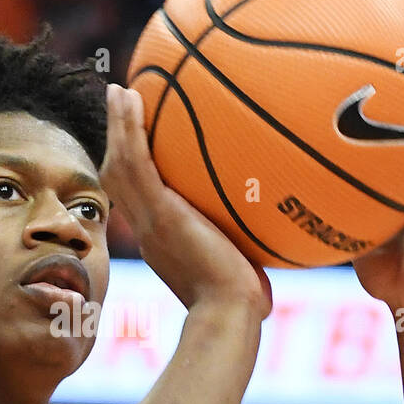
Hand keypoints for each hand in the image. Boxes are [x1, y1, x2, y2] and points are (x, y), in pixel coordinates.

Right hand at [101, 84, 272, 319]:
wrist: (229, 313)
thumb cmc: (241, 303)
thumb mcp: (242, 267)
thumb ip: (250, 244)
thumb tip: (286, 232)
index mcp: (161, 239)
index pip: (140, 199)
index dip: (134, 170)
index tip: (140, 145)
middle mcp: (147, 228)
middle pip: (120, 177)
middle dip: (118, 140)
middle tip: (121, 105)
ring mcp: (148, 220)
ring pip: (120, 164)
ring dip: (117, 125)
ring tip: (121, 90)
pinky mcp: (158, 213)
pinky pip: (135, 162)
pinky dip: (128, 129)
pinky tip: (130, 97)